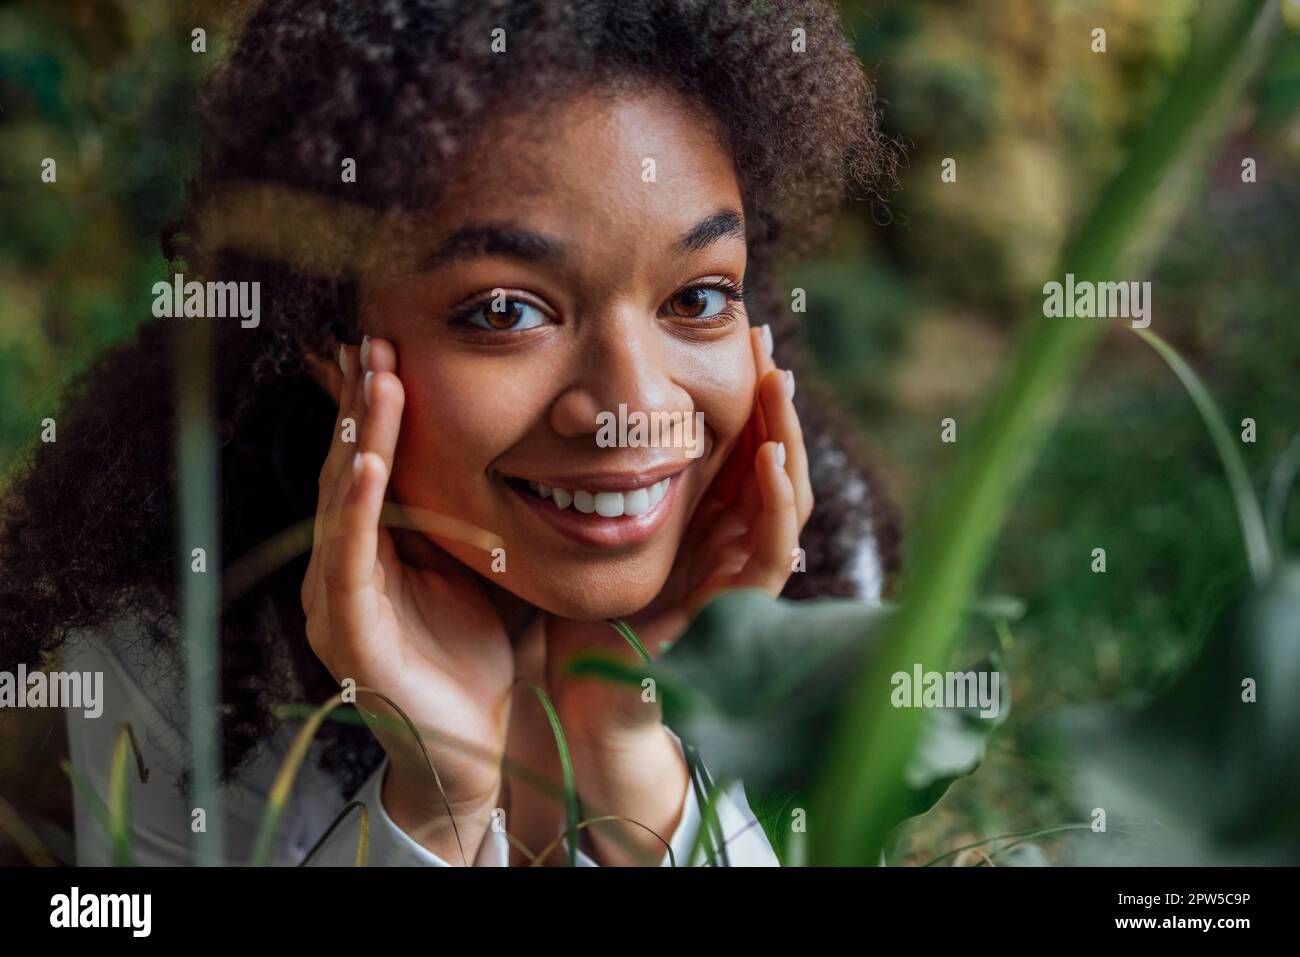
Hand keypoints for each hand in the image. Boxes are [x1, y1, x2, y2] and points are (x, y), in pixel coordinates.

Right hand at [300, 336, 514, 862]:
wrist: (477, 743)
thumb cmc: (473, 652)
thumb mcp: (471, 566)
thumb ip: (460, 511)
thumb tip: (492, 444)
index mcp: (370, 551)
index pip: (367, 465)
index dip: (374, 409)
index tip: (385, 349)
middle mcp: (342, 568)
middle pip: (348, 471)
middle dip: (363, 407)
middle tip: (374, 342)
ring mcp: (339, 601)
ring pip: (343, 504)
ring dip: (362, 439)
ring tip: (376, 382)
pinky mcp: (351, 634)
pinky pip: (351, 559)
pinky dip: (357, 508)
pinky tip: (368, 464)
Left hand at [545, 323, 813, 740]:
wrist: (590, 685)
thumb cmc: (592, 606)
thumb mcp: (606, 519)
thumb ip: (619, 474)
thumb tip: (598, 399)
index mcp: (712, 519)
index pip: (747, 446)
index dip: (751, 393)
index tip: (746, 335)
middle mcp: (734, 541)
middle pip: (773, 461)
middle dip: (772, 402)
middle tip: (764, 345)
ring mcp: (740, 575)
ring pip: (785, 498)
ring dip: (783, 438)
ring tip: (776, 383)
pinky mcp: (737, 609)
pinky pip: (770, 553)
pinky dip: (773, 503)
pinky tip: (767, 457)